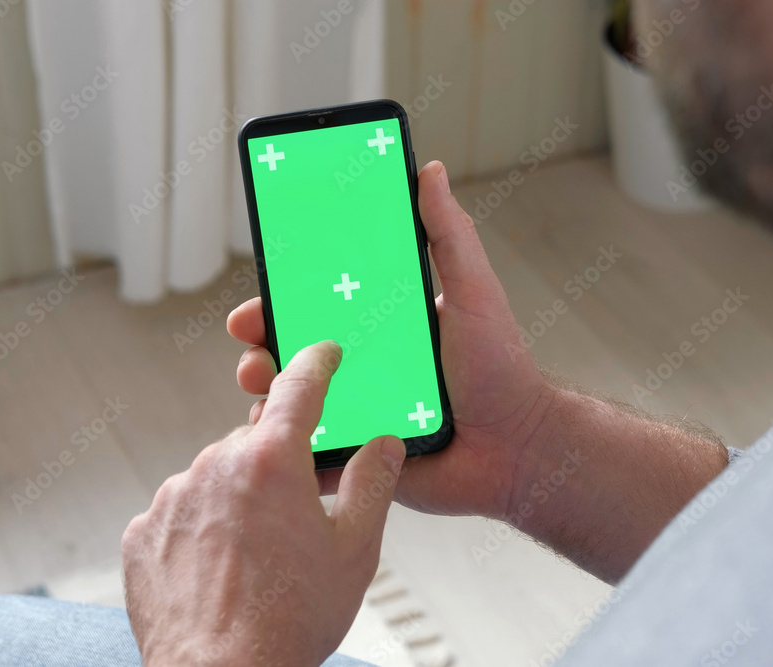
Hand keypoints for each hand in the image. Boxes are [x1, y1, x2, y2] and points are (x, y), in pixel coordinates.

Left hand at [121, 342, 405, 665]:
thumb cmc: (290, 618)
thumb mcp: (355, 549)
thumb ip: (373, 483)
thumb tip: (385, 445)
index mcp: (271, 461)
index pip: (299, 387)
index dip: (316, 361)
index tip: (323, 350)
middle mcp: (215, 466)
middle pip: (256, 440)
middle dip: (277, 462)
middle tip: (295, 514)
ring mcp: (173, 498)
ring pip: (217, 475)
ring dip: (238, 496)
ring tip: (257, 554)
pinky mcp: (143, 532)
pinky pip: (181, 510)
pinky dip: (201, 525)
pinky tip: (221, 566)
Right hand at [228, 160, 554, 519]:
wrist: (518, 449)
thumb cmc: (501, 367)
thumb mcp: (474, 291)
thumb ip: (449, 235)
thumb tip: (430, 171)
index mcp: (383, 323)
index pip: (322, 299)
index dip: (285, 292)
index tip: (264, 286)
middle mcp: (364, 363)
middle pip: (295, 346)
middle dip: (262, 340)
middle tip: (253, 339)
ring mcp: (358, 409)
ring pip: (293, 398)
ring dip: (267, 390)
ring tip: (265, 389)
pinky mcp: (358, 454)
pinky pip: (310, 449)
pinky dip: (289, 445)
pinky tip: (282, 440)